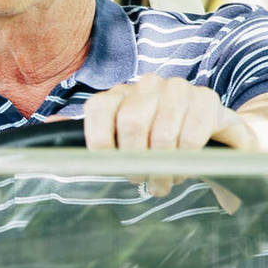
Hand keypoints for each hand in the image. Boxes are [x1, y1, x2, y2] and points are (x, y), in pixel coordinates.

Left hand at [80, 75, 256, 194]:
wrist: (219, 140)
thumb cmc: (165, 145)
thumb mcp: (125, 145)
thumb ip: (88, 138)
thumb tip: (48, 128)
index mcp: (122, 95)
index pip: (100, 108)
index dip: (101, 142)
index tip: (110, 166)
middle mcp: (148, 85)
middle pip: (131, 121)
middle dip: (136, 160)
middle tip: (143, 180)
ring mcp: (179, 89)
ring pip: (161, 131)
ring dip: (163, 167)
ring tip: (165, 182)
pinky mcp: (207, 99)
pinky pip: (191, 134)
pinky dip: (186, 159)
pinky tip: (187, 168)